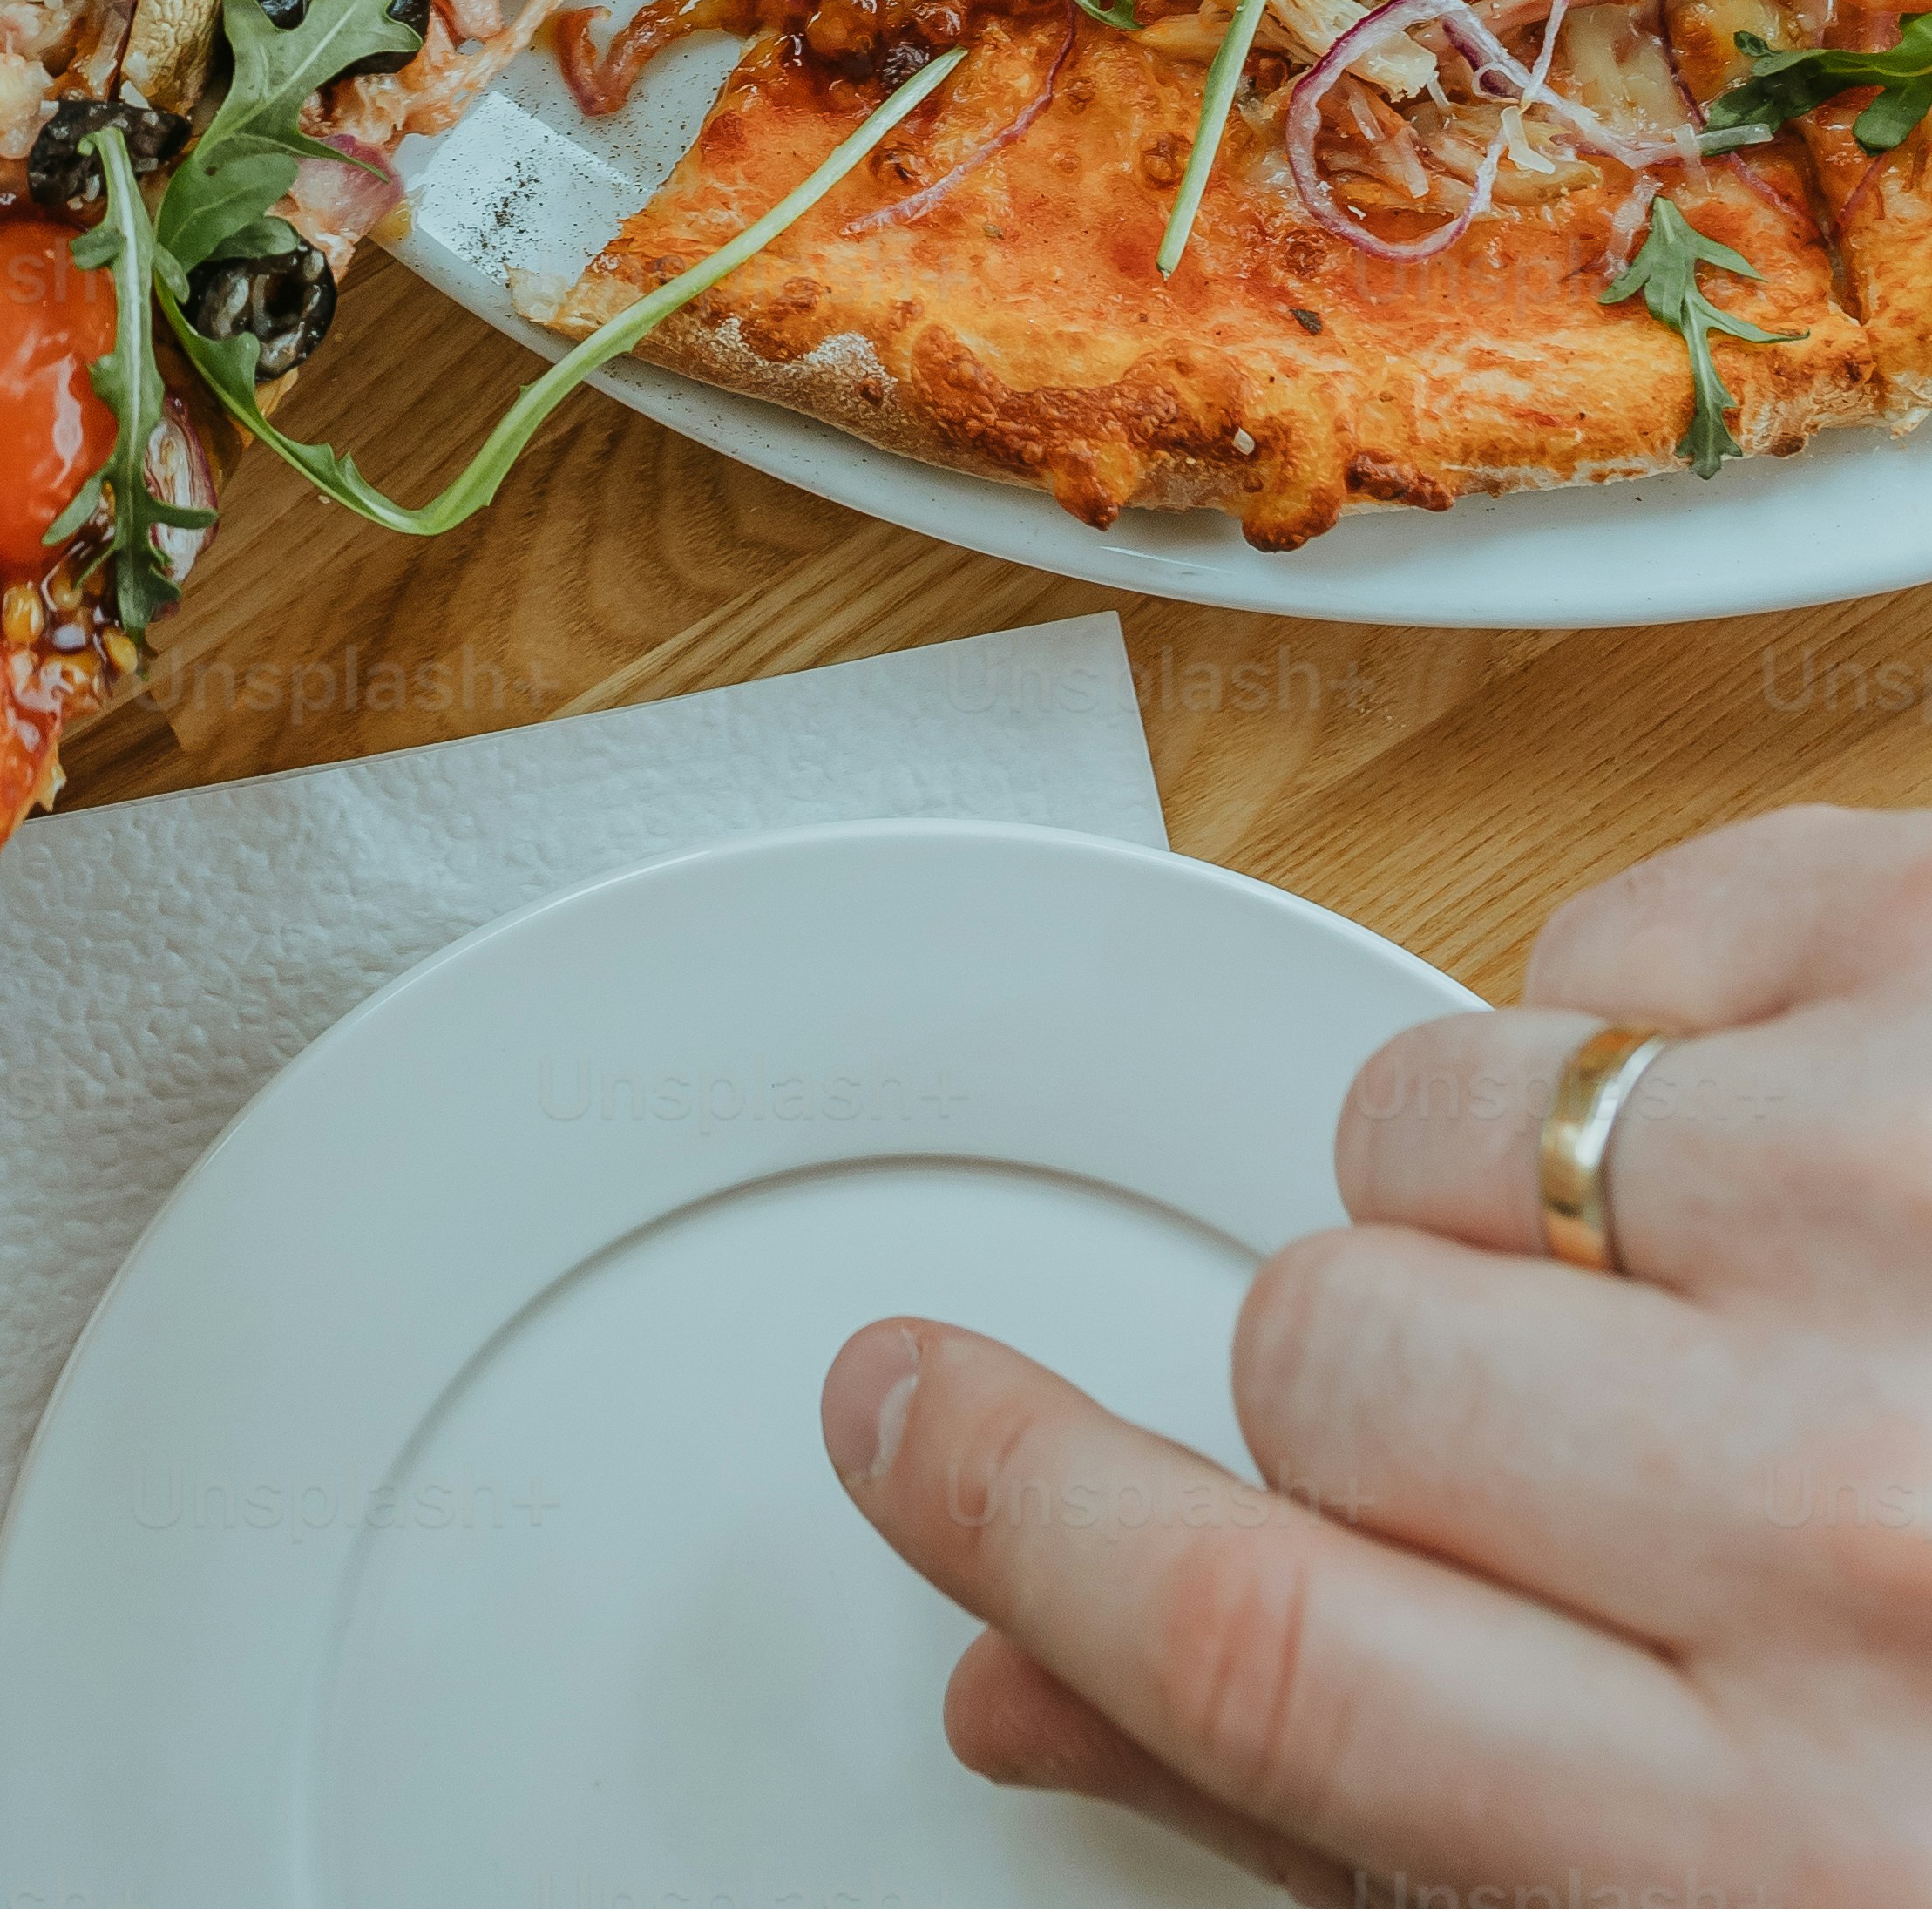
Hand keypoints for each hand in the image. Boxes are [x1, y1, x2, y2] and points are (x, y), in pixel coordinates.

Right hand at [820, 800, 1931, 1900]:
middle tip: (1563, 1463)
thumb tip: (1039, 1680)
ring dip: (1516, 1201)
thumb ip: (1371, 1816)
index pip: (1255, 1640)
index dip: (1021, 1514)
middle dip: (1378, 1397)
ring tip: (1727, 1313)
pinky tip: (1830, 1171)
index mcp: (1803, 1845)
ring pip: (1434, 1114)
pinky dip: (1685, 1020)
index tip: (912, 1417)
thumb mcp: (1745, 1905)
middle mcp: (1856, 1527)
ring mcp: (1923, 1221)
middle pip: (1319, 1359)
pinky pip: (1627, 930)